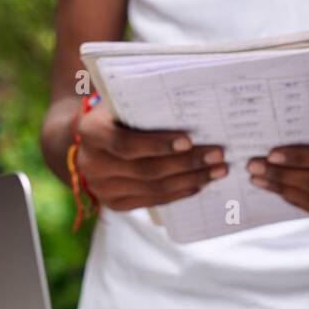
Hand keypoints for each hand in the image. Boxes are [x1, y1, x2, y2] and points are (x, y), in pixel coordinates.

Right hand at [75, 102, 227, 210]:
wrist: (92, 142)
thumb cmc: (116, 115)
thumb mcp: (122, 103)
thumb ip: (145, 106)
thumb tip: (194, 106)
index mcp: (91, 133)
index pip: (126, 144)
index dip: (159, 144)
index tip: (189, 140)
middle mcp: (93, 165)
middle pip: (147, 170)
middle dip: (187, 163)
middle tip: (217, 155)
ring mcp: (103, 189)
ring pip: (155, 189)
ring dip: (191, 180)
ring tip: (217, 170)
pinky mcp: (117, 204)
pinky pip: (155, 201)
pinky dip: (181, 192)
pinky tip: (201, 183)